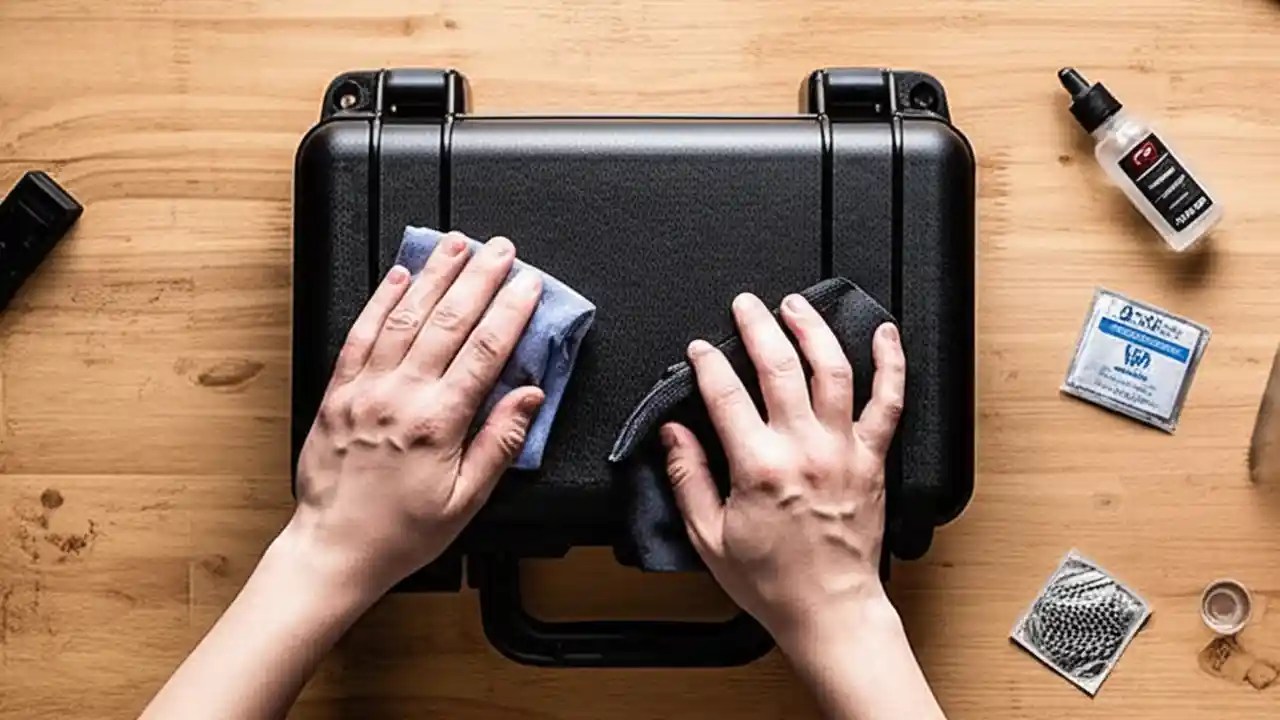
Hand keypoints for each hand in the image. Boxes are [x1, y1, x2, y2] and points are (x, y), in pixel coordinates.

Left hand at [290, 233, 544, 594]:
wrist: (333, 550)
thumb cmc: (401, 533)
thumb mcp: (467, 500)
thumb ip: (499, 442)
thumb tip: (530, 398)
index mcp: (437, 424)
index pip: (484, 351)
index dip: (510, 311)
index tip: (528, 284)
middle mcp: (399, 398)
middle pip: (448, 321)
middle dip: (479, 279)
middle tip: (500, 250)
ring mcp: (364, 390)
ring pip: (405, 317)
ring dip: (433, 276)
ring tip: (456, 245)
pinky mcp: (337, 392)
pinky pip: (359, 334)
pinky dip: (380, 301)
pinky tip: (398, 276)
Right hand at [662, 292, 905, 649]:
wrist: (830, 610)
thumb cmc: (774, 582)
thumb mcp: (709, 537)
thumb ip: (689, 477)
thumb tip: (674, 434)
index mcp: (759, 468)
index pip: (726, 394)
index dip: (708, 363)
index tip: (699, 350)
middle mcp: (804, 450)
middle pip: (779, 366)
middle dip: (757, 326)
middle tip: (745, 306)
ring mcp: (844, 450)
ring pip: (833, 369)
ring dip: (812, 329)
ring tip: (796, 306)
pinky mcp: (873, 458)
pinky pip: (889, 402)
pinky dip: (891, 363)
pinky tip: (884, 334)